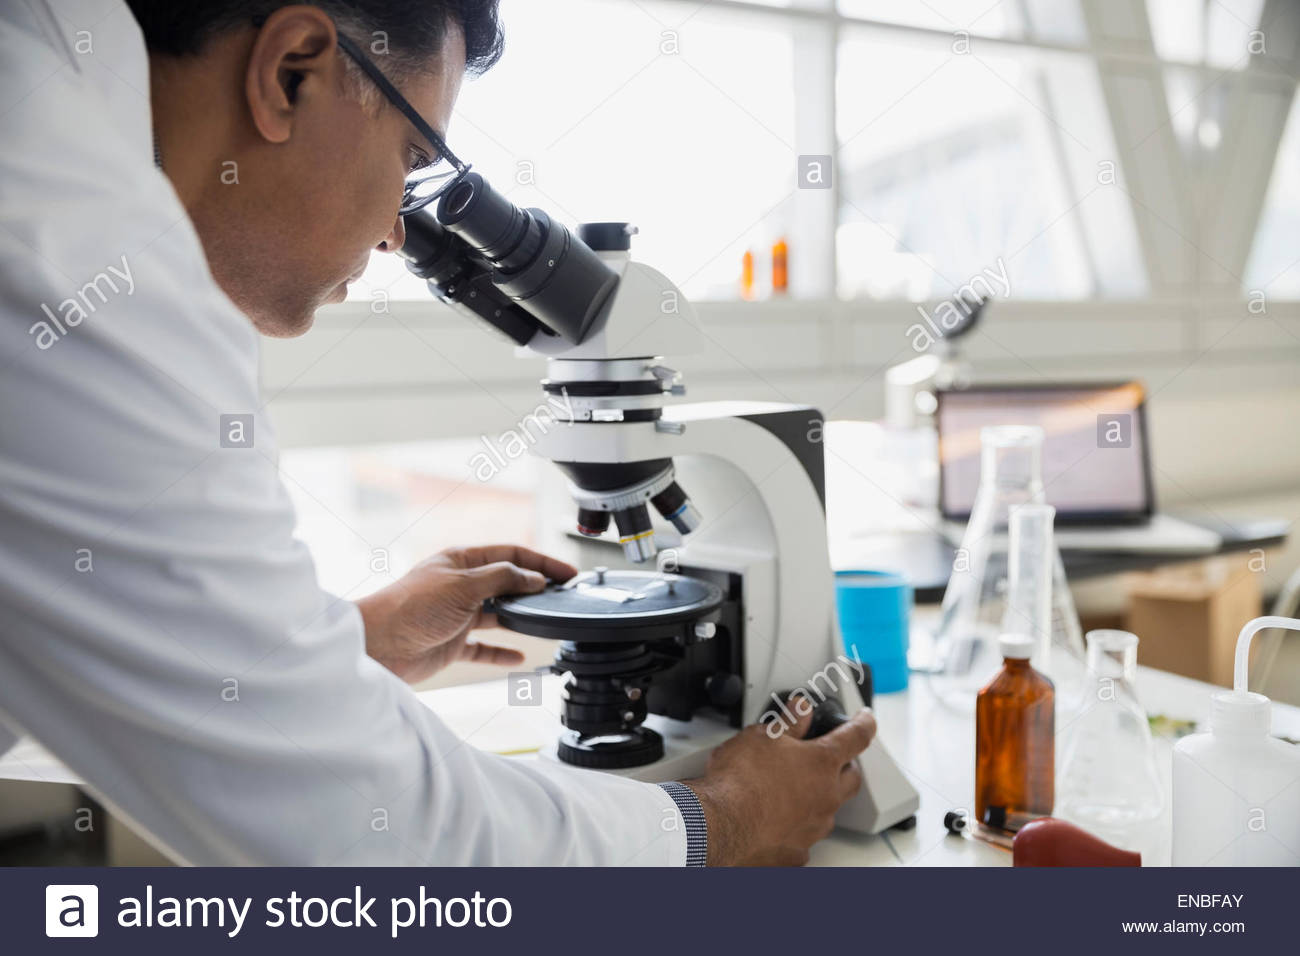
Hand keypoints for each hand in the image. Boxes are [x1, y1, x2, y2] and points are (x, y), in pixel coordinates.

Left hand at [356, 544, 576, 683]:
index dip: (541, 562)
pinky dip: (502, 651)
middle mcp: (461, 586)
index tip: (567, 573)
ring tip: (547, 621)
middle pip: (507, 582)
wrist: (376, 645)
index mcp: (462, 561)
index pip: (511, 555)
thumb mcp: (464, 585)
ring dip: (522, 618)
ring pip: (499, 614)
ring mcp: (457, 615)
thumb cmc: (410, 607)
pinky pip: (484, 647)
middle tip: (563, 594)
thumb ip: (502, 579)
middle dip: (535, 588)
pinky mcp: (452, 643)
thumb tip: (533, 578)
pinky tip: (519, 657)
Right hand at [683, 699, 875, 865]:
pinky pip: (804, 837)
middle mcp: (826, 797)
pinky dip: (794, 826)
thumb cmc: (739, 781)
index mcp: (822, 763)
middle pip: (851, 778)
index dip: (863, 723)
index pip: (856, 737)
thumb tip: (801, 709)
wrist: (720, 826)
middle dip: (846, 766)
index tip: (866, 719)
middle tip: (833, 758)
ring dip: (818, 798)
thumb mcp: (762, 736)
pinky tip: (774, 820)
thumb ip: (788, 722)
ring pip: (828, 810)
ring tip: (792, 789)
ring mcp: (813, 828)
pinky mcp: (796, 852)